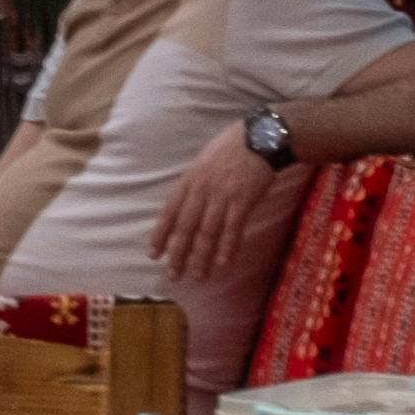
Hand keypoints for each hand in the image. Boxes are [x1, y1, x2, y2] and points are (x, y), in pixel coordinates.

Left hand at [152, 126, 307, 296]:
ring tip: (198, 276)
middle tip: (173, 275)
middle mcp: (202, 190)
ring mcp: (222, 196)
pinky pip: (233, 229)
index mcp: (189, 180)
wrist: (260, 137)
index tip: (154, 255)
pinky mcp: (243, 200)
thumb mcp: (202, 162)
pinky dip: (227, 248)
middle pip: (186, 228)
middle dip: (178, 254)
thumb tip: (182, 208)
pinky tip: (222, 263)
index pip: (169, 212)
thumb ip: (193, 185)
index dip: (161, 235)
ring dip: (202, 258)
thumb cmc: (230, 148)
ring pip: (208, 233)